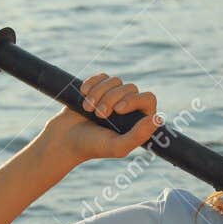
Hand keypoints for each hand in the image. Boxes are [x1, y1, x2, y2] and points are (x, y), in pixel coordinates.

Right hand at [38, 73, 161, 164]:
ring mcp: (113, 97)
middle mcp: (129, 108)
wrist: (64, 139)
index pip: (148, 99)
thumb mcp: (117, 147)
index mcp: (138, 121)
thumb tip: (158, 119)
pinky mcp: (98, 89)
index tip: (118, 110)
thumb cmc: (92, 146)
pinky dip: (91, 83)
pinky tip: (82, 94)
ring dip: (99, 93)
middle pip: (130, 88)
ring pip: (115, 80)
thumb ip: (139, 136)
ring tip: (88, 108)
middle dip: (112, 99)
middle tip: (100, 115)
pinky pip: (101, 76)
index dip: (134, 100)